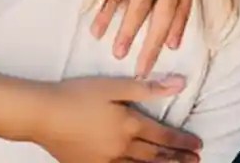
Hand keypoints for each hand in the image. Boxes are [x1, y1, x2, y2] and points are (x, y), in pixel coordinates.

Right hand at [39, 75, 201, 162]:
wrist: (42, 114)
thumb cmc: (77, 95)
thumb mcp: (114, 86)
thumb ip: (147, 87)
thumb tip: (179, 84)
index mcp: (129, 125)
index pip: (164, 136)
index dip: (183, 141)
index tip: (198, 145)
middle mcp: (121, 147)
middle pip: (156, 156)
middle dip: (177, 158)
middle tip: (195, 161)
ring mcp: (105, 161)